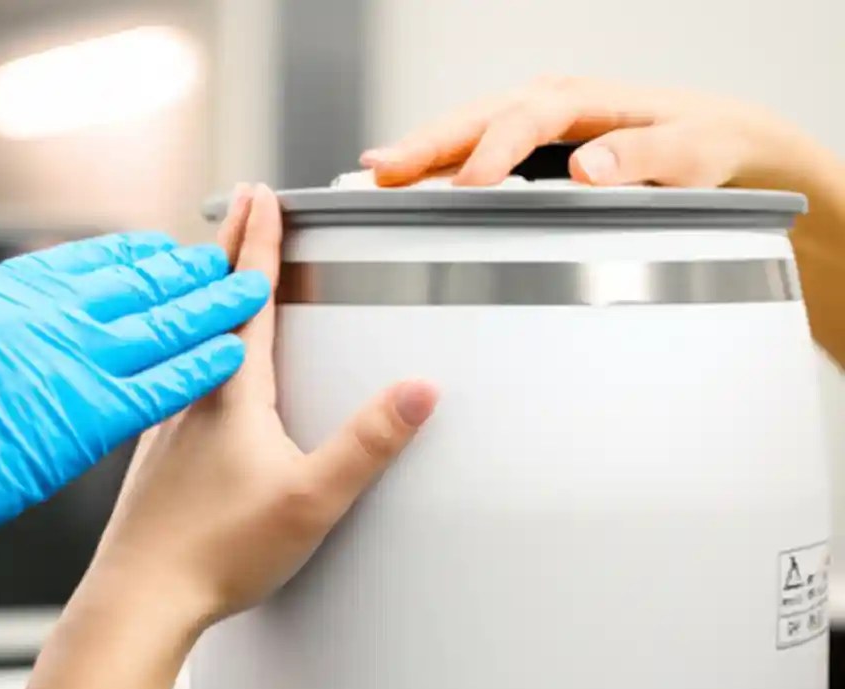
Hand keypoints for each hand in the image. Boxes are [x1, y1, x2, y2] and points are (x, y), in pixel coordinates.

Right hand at [0, 232, 271, 628]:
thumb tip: (26, 317)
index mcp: (1, 292)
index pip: (91, 262)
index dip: (138, 257)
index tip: (165, 253)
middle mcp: (40, 314)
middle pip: (135, 281)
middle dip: (185, 272)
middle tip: (226, 261)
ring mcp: (64, 361)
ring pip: (158, 322)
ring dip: (209, 305)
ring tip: (250, 291)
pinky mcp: (82, 416)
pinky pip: (158, 383)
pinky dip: (198, 365)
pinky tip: (231, 351)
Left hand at [15, 186, 437, 688]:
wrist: (139, 598)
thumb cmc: (215, 552)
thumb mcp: (312, 498)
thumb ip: (368, 442)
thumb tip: (417, 390)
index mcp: (229, 392)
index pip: (246, 296)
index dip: (258, 240)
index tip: (262, 194)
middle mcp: (189, 394)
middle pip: (209, 301)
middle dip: (228, 245)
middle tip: (237, 204)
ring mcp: (165, 419)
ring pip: (185, 333)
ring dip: (204, 290)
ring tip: (213, 265)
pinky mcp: (153, 448)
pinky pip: (172, 369)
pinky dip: (186, 337)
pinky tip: (188, 360)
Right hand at [359, 76, 823, 190]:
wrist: (717, 140)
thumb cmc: (705, 145)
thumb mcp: (691, 154)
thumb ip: (643, 158)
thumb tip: (585, 168)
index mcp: (583, 99)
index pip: (526, 119)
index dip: (494, 151)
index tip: (467, 186)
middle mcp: (548, 101)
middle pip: (476, 116)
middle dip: (426, 142)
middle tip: (380, 171)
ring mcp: (531, 120)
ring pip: (466, 127)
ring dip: (420, 150)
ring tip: (374, 174)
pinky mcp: (524, 143)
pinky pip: (472, 145)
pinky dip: (436, 162)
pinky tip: (405, 180)